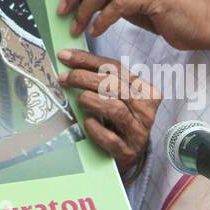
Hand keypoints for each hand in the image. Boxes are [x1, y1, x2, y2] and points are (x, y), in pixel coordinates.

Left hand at [56, 49, 159, 177]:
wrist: (129, 153)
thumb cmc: (119, 119)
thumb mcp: (116, 95)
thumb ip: (101, 77)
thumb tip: (68, 57)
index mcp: (145, 90)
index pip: (115, 68)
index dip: (87, 60)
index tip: (65, 56)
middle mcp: (146, 110)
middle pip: (113, 86)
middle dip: (83, 78)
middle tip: (64, 78)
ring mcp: (138, 132)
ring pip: (115, 108)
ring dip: (91, 100)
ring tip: (79, 99)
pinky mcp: (128, 151)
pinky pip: (110, 137)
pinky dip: (95, 128)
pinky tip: (87, 122)